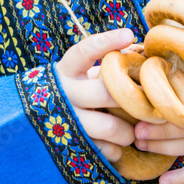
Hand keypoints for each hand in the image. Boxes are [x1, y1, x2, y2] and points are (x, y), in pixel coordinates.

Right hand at [55, 27, 137, 163]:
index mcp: (67, 70)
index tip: (128, 33)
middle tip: (146, 102)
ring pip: (109, 126)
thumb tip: (143, 50)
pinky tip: (117, 144)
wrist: (38, 121)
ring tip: (133, 130)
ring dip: (128, 130)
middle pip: (105, 92)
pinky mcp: (73, 145)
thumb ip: (108, 63)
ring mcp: (67, 120)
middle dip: (130, 98)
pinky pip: (105, 149)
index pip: (84, 51)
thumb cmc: (75, 89)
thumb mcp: (83, 72)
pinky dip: (117, 149)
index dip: (106, 42)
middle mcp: (64, 93)